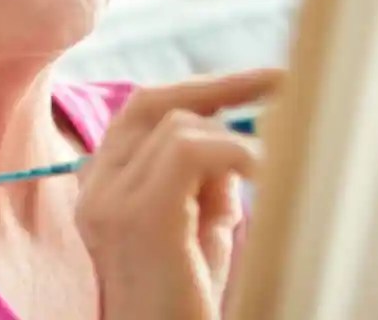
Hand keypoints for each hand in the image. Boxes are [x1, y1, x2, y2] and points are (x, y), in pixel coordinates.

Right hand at [75, 69, 281, 319]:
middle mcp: (95, 187)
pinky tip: (267, 173)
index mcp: (101, 185)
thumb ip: (207, 183)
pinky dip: (238, 153)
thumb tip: (236, 141)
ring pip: (177, 125)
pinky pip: (190, 150)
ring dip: (234, 141)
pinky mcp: (140, 216)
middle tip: (281, 81)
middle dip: (220, 86)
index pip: (141, 110)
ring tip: (269, 173)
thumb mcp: (200, 230)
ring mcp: (111, 200)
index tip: (260, 80)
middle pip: (151, 102)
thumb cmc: (184, 302)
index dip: (200, 87)